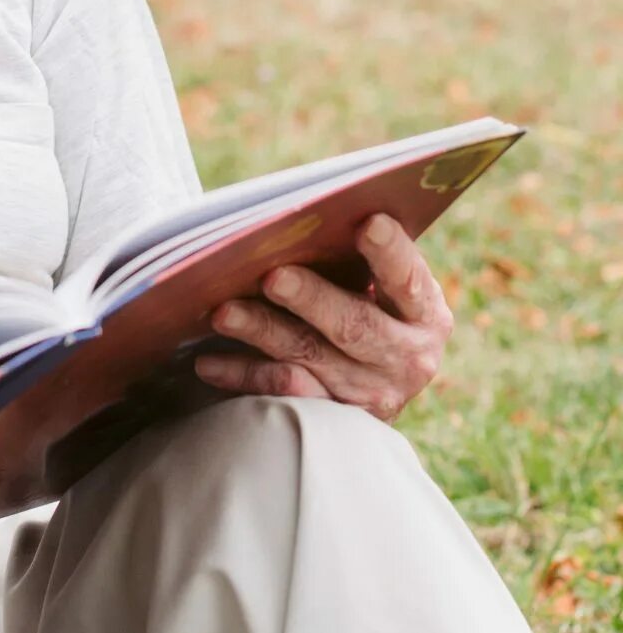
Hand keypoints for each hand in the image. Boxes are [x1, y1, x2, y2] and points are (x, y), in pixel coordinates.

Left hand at [194, 215, 452, 421]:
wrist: (378, 385)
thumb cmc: (368, 307)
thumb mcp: (380, 287)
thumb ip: (355, 258)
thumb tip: (301, 215)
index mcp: (424, 313)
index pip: (408, 279)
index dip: (390, 252)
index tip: (368, 222)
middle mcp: (406, 357)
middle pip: (354, 325)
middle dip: (311, 298)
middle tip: (273, 277)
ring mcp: (369, 392)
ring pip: (308, 356)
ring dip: (262, 331)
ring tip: (223, 312)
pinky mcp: (332, 417)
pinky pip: (282, 392)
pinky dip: (243, 374)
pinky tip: (208, 362)